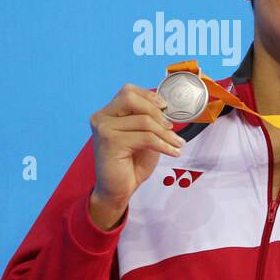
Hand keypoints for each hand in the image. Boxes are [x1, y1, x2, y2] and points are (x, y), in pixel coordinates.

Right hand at [88, 84, 184, 230]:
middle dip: (156, 112)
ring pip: (143, 120)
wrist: (118, 189)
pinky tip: (173, 152)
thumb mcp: (144, 136)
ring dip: (166, 133)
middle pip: (131, 98)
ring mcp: (103, 129)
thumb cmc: (131, 163)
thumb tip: (167, 107)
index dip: (150, 96)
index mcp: (108, 113)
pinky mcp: (110, 142)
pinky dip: (164, 144)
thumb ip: (149, 120)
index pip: (128, 91)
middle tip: (171, 127)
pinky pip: (145, 137)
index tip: (166, 108)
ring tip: (177, 144)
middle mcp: (102, 117)